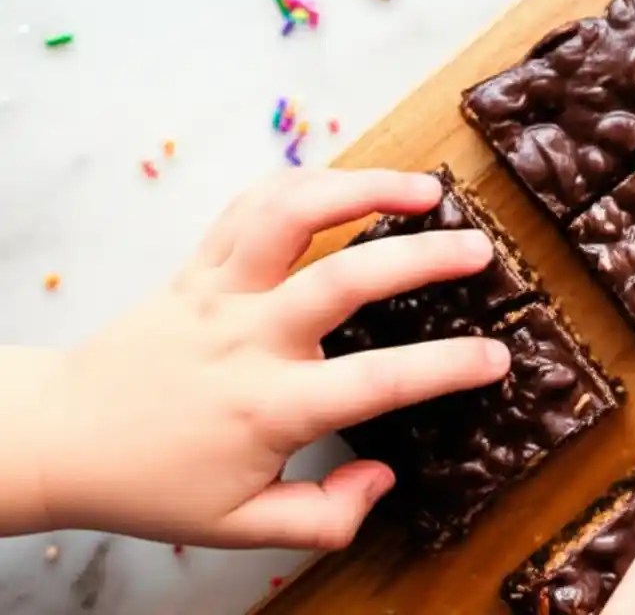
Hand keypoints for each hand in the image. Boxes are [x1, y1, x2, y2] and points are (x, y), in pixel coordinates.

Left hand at [0, 169, 509, 547]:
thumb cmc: (153, 483)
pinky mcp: (197, 265)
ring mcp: (219, 292)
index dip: (448, 368)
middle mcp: (248, 338)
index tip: (497, 358)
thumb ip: (325, 516)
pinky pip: (252, 205)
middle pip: (347, 277)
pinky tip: (345, 183)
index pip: (377, 381)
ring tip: (421, 188)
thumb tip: (382, 478)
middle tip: (478, 249)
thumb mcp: (240, 530)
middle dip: (425, 257)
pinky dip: (305, 182)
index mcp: (270, 407)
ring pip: (293, 215)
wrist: (61, 437)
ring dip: (362, 189)